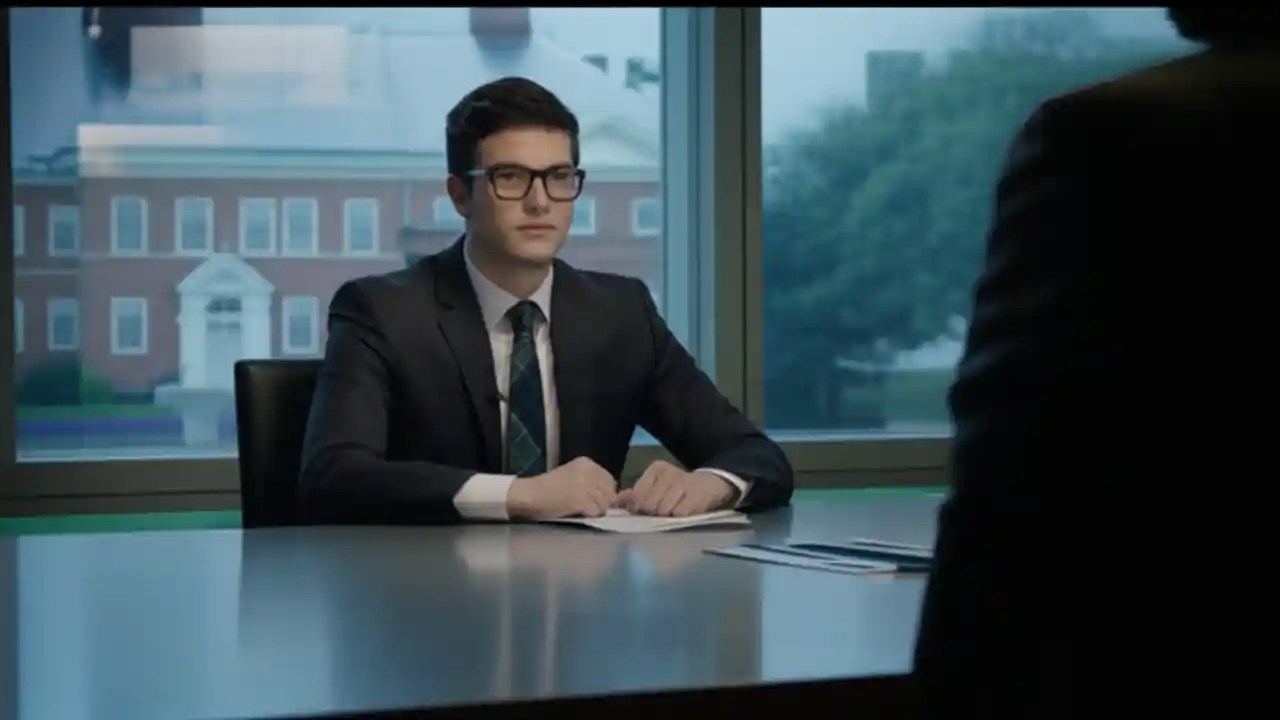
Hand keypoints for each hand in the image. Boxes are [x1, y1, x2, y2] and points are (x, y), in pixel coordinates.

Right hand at [506, 456, 617, 519]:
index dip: (605, 493)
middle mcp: (588, 471)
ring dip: (596, 510)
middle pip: (610, 492)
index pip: (610, 480)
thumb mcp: (572, 476)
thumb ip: (590, 482)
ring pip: (605, 503)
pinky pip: (596, 511)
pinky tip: (578, 513)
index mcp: (586, 463)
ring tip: (582, 510)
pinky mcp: (580, 499)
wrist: (529, 494)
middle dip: (603, 502)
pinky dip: (589, 515)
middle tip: (589, 507)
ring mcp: (585, 485)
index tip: (595, 499)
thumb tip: (609, 496)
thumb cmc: (547, 488)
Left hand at [616, 460, 735, 516]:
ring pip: (664, 510)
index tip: (647, 509)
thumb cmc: (677, 489)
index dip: (640, 508)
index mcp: (656, 469)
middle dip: (654, 513)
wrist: (710, 484)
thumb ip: (635, 495)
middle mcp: (668, 472)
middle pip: (649, 504)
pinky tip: (686, 512)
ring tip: (674, 511)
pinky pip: (680, 514)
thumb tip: (615, 503)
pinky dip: (681, 517)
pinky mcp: (696, 494)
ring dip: (668, 516)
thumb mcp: (655, 488)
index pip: (638, 496)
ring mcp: (683, 482)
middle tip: (662, 512)